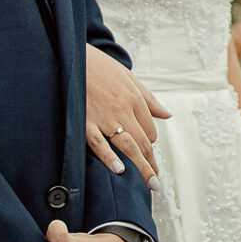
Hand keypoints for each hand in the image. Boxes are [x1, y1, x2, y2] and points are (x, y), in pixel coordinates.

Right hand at [85, 44, 169, 187]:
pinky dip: (109, 157)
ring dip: (141, 166)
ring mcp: (104, 117)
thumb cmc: (100, 68)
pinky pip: (98, 143)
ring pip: (127, 145)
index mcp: (135, 98)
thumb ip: (148, 99)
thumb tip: (167, 114)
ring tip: (150, 183)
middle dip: (151, 163)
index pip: (150, 130)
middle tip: (156, 183)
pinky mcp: (85, 122)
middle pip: (143, 141)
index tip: (148, 156)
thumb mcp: (129, 77)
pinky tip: (119, 170)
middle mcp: (123, 110)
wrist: (73, 58)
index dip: (150, 144)